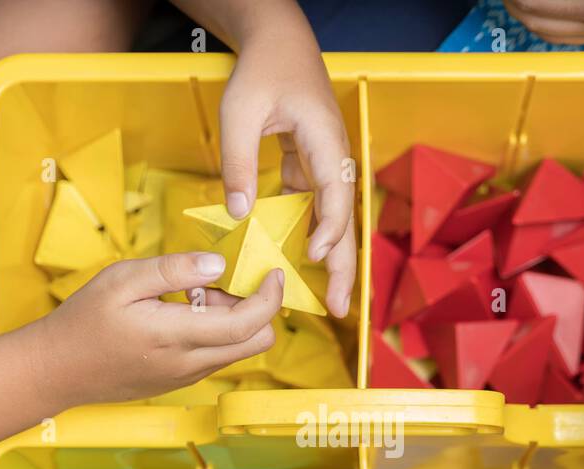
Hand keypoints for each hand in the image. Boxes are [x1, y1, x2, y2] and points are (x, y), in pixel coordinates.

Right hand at [34, 253, 283, 406]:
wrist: (56, 370)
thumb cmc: (84, 320)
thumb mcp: (123, 280)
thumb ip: (174, 270)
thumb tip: (218, 263)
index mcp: (178, 337)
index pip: (248, 324)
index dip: (270, 297)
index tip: (273, 271)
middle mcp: (190, 364)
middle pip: (257, 342)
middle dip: (256, 308)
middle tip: (223, 281)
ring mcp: (187, 377)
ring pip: (238, 350)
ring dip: (232, 320)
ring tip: (190, 295)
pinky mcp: (180, 381)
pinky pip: (216, 357)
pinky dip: (215, 332)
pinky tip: (182, 313)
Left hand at [219, 25, 356, 316]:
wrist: (279, 44)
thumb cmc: (263, 71)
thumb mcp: (241, 111)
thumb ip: (238, 162)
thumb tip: (238, 214)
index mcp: (327, 141)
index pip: (335, 193)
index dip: (328, 227)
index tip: (313, 255)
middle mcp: (335, 159)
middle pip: (345, 220)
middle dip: (343, 266)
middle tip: (339, 308)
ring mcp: (325, 168)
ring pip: (334, 222)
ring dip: (331, 261)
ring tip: (328, 301)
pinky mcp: (311, 172)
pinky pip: (315, 213)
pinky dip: (311, 241)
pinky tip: (301, 269)